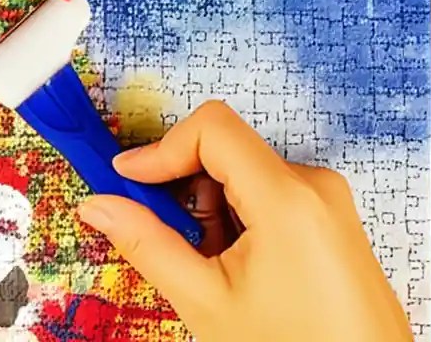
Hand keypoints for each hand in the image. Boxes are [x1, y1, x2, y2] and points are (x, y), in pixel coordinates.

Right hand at [77, 101, 412, 341]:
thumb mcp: (206, 302)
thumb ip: (147, 245)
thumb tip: (99, 206)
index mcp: (288, 198)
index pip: (212, 128)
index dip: (161, 148)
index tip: (126, 179)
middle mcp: (314, 186)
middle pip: (226, 151)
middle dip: (184, 188)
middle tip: (165, 238)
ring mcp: (327, 203)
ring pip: (245, 176)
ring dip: (211, 211)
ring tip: (210, 269)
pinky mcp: (331, 220)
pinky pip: (270, 196)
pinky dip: (238, 220)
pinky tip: (236, 271)